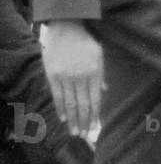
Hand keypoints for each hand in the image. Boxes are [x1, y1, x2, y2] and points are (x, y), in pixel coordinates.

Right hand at [40, 21, 103, 137]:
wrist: (66, 28)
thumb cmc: (85, 41)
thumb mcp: (99, 55)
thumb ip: (102, 74)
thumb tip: (105, 91)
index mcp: (94, 73)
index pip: (95, 100)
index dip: (95, 115)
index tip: (95, 127)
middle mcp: (80, 77)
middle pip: (83, 105)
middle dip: (84, 122)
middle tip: (84, 136)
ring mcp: (66, 77)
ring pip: (70, 103)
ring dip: (72, 120)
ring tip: (74, 132)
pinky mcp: (53, 75)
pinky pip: (57, 96)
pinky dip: (61, 109)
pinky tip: (64, 118)